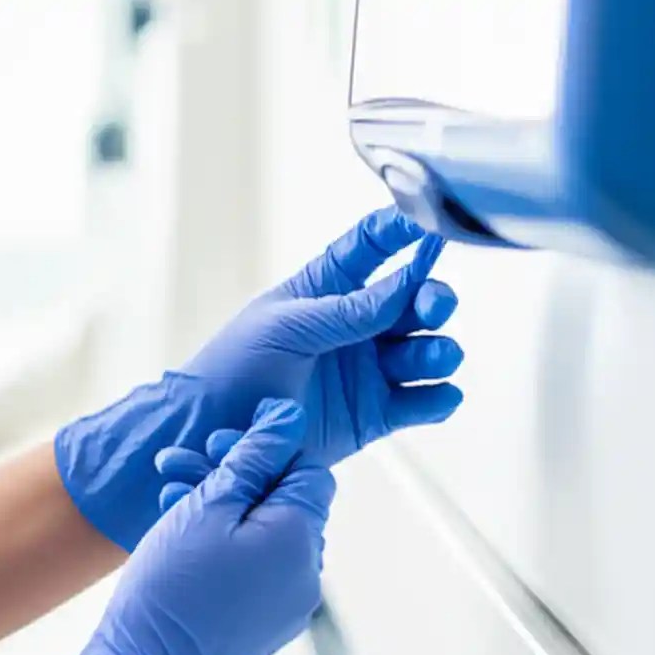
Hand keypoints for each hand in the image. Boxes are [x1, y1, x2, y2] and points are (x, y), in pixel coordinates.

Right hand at [49, 400, 333, 654]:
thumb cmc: (170, 590)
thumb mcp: (207, 506)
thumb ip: (252, 458)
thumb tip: (287, 419)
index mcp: (300, 538)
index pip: (306, 469)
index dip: (264, 449)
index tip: (221, 442)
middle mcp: (306, 572)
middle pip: (282, 499)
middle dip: (233, 475)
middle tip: (185, 464)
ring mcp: (287, 601)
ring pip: (263, 531)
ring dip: (221, 506)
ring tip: (171, 494)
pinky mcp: (264, 621)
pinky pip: (255, 565)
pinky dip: (224, 542)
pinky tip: (181, 531)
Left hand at [57, 206, 462, 550]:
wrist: (215, 432)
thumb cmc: (236, 366)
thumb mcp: (285, 328)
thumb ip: (346, 311)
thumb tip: (405, 285)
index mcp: (327, 290)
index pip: (372, 246)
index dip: (404, 228)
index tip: (434, 221)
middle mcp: (357, 326)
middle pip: (414, 301)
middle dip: (433, 298)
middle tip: (433, 306)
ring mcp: (370, 370)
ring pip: (427, 352)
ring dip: (438, 351)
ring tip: (431, 359)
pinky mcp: (376, 415)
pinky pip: (423, 403)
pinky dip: (439, 399)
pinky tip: (438, 396)